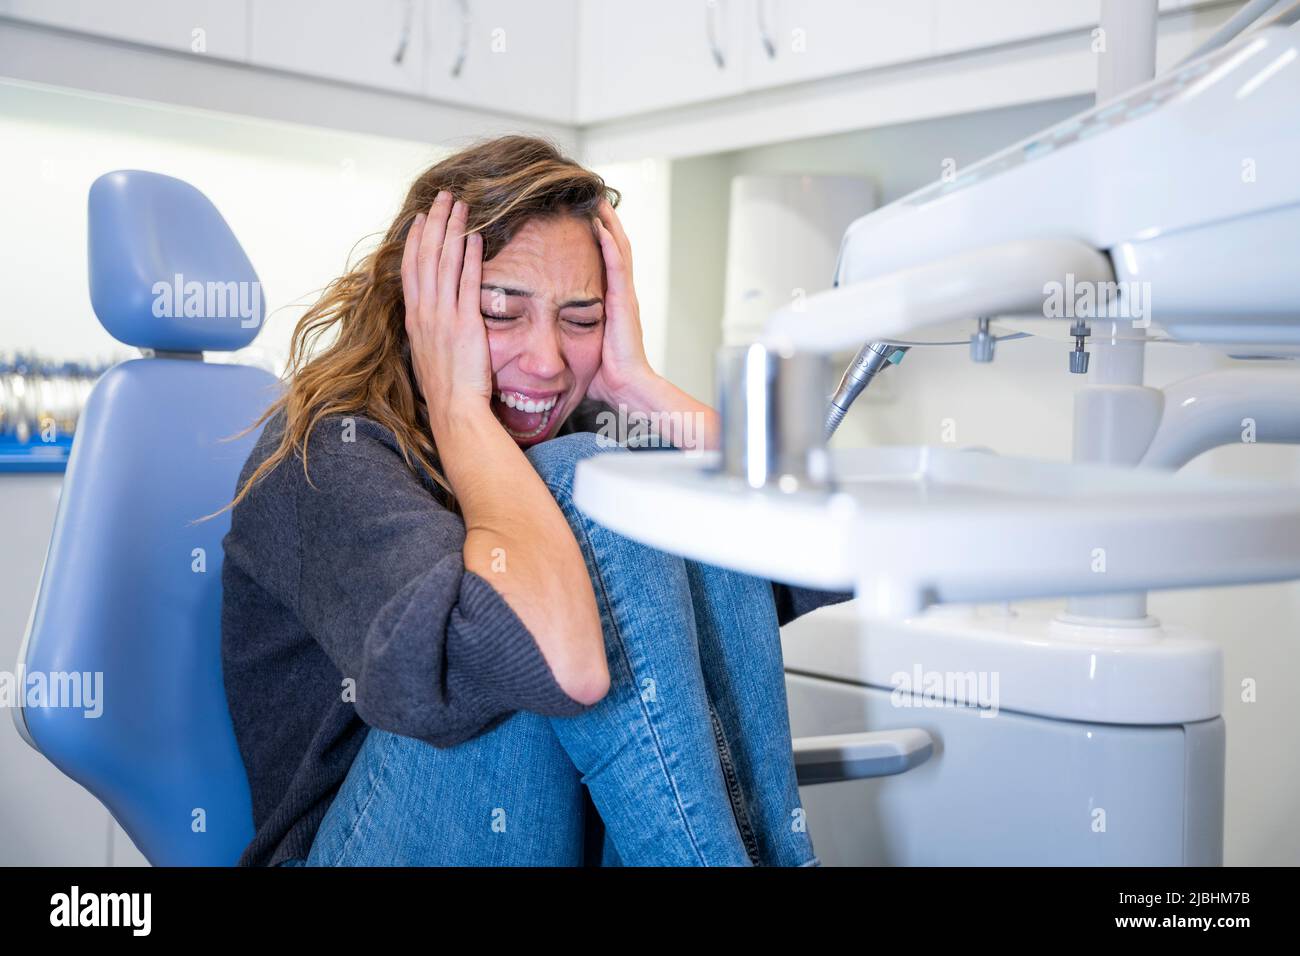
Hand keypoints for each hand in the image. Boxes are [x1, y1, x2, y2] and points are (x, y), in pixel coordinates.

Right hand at [401, 192, 490, 432]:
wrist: (454, 409)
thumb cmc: (446, 388)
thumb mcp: (429, 352)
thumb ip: (431, 329)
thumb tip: (437, 317)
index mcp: (415, 318)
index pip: (411, 268)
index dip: (416, 240)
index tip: (422, 218)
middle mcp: (425, 312)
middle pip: (426, 256)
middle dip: (435, 222)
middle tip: (443, 197)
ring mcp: (443, 316)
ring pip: (445, 262)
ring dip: (453, 230)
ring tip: (460, 206)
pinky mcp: (465, 323)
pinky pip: (468, 282)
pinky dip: (471, 257)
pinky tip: (476, 238)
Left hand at [587, 198, 655, 406]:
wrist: (626, 389)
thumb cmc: (606, 376)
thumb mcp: (584, 348)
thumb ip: (571, 335)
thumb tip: (546, 336)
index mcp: (612, 302)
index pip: (606, 260)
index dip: (598, 237)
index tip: (584, 216)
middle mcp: (621, 294)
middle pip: (614, 246)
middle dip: (604, 220)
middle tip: (591, 195)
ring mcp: (625, 296)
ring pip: (618, 248)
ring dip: (607, 222)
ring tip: (596, 198)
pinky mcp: (623, 302)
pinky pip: (617, 265)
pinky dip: (608, 242)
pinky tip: (599, 223)